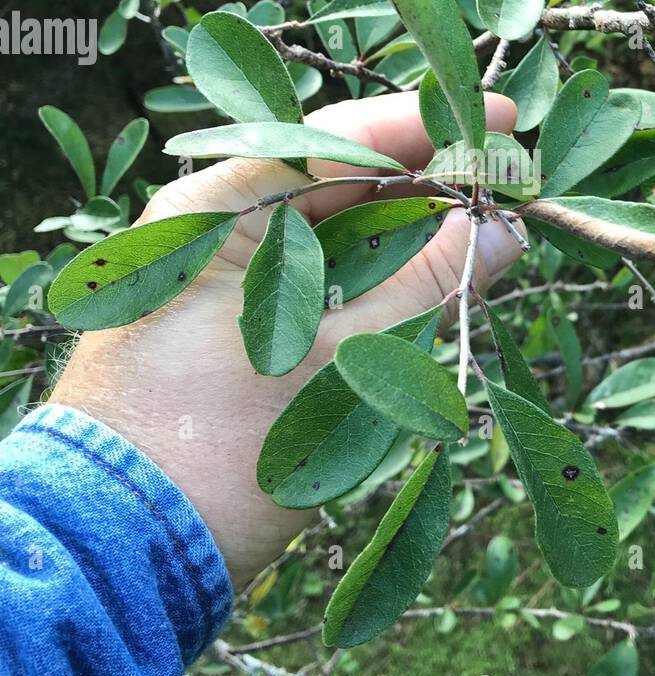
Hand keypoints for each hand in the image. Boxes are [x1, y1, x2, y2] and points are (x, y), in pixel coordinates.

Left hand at [51, 91, 523, 586]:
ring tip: (490, 236)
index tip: (501, 118)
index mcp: (216, 212)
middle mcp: (217, 234)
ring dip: (411, 238)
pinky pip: (325, 286)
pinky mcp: (245, 335)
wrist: (122, 557)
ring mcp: (229, 285)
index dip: (424, 124)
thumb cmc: (214, 450)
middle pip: (341, 184)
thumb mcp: (336, 361)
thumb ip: (424, 285)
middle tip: (511, 186)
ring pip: (338, 238)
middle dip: (428, 185)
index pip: (335, 138)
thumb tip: (501, 226)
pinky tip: (437, 287)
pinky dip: (380, 284)